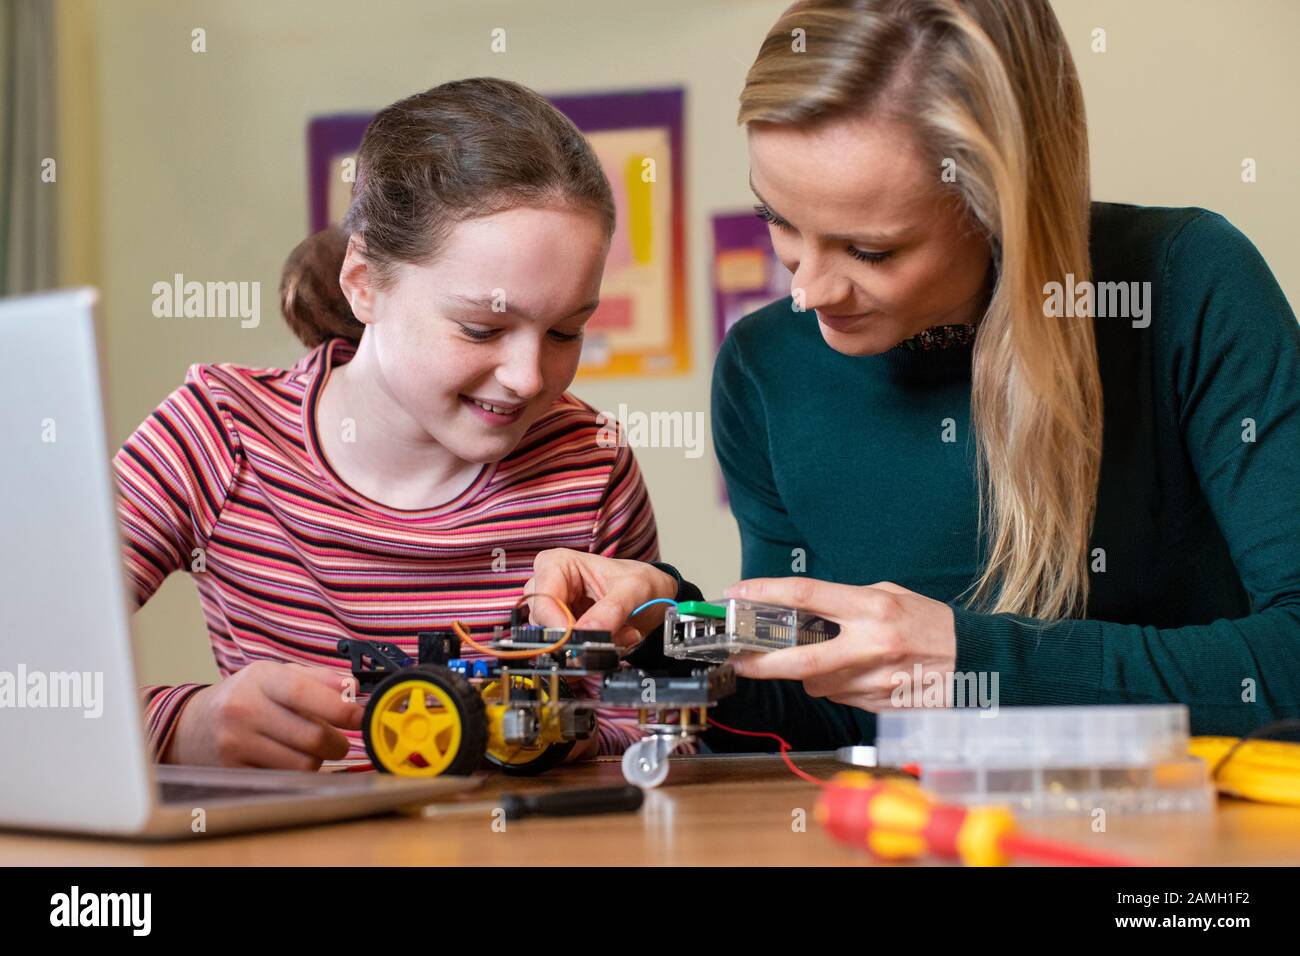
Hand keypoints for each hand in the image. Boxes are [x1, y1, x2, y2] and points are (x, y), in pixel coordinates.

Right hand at [162, 661, 363, 768]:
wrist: (192, 725)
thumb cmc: (246, 696)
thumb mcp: (275, 675)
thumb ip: (316, 678)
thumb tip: (352, 688)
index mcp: (260, 679)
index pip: (306, 693)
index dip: (341, 709)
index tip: (360, 717)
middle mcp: (244, 710)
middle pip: (312, 736)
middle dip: (338, 742)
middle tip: (338, 740)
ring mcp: (235, 744)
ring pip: (303, 764)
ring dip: (318, 760)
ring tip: (309, 749)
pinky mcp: (233, 772)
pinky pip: (284, 779)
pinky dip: (296, 772)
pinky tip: (286, 758)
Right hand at [525, 549, 678, 648]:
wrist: (654, 599)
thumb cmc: (641, 582)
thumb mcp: (635, 589)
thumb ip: (612, 609)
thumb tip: (588, 631)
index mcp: (557, 564)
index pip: (542, 601)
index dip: (558, 625)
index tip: (581, 639)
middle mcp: (549, 587)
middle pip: (544, 624)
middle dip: (580, 637)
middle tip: (612, 637)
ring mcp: (554, 611)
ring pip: (556, 642)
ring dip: (591, 645)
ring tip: (621, 634)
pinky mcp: (564, 632)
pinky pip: (567, 652)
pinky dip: (591, 654)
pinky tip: (615, 641)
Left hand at [723, 578, 956, 712]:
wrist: (975, 663)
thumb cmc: (932, 625)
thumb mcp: (891, 595)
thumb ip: (848, 602)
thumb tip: (806, 610)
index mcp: (872, 608)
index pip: (806, 596)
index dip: (766, 593)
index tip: (739, 594)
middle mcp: (871, 645)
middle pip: (800, 658)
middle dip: (762, 661)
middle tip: (740, 659)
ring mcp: (875, 680)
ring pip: (817, 684)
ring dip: (809, 674)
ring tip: (827, 658)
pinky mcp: (879, 706)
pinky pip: (840, 698)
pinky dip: (835, 687)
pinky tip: (853, 674)